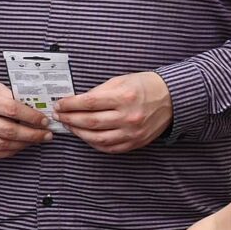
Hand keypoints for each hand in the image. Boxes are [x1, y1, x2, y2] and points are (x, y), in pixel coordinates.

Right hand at [0, 75, 50, 159]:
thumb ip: (8, 96)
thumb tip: (31, 110)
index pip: (12, 110)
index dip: (31, 117)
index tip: (44, 120)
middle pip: (9, 132)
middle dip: (33, 135)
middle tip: (46, 134)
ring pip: (2, 146)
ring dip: (23, 145)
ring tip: (35, 140)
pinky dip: (9, 152)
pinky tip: (18, 146)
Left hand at [55, 72, 173, 153]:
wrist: (171, 98)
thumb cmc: (144, 86)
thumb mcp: (121, 81)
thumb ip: (98, 92)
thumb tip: (75, 102)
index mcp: (123, 97)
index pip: (88, 103)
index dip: (70, 105)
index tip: (59, 104)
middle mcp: (128, 116)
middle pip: (90, 122)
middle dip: (70, 119)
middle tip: (59, 116)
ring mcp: (132, 132)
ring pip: (97, 138)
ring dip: (78, 133)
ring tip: (70, 126)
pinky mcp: (135, 143)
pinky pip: (109, 148)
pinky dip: (93, 143)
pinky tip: (85, 136)